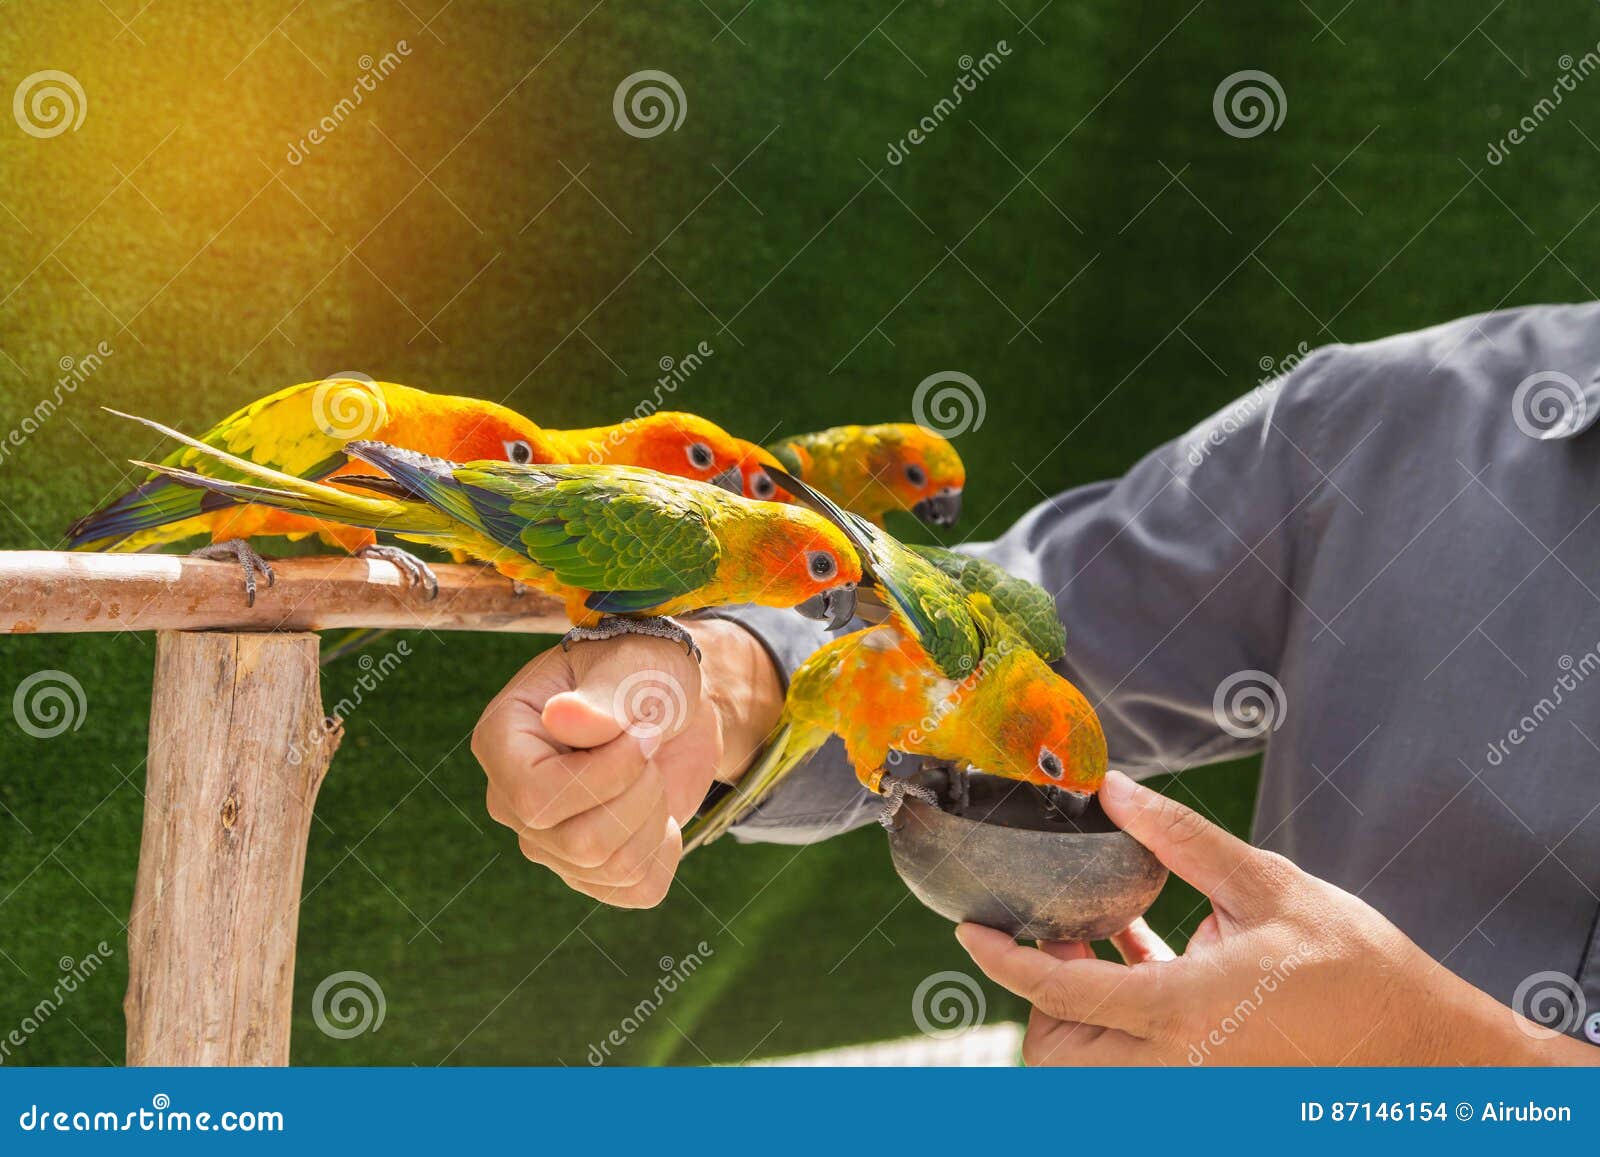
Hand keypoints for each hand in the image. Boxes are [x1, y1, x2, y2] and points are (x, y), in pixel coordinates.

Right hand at [471, 618, 783, 907]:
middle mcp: (511, 800)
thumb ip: (602, 698)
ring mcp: (546, 842)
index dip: (607, 776)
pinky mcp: (587, 870)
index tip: (645, 731)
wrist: (666, 702)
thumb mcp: (633, 668)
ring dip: (656, 815)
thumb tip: (563, 719)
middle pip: (580, 844)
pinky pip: (637, 889)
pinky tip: (658, 811)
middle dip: (641, 794)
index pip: (538, 799)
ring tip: (651, 771)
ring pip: (613, 868)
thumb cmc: (640, 670)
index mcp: (501, 741)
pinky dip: (666, 850)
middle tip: (651, 745)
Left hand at [958, 770, 1599, 1064]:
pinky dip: (1115, 1010)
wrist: (1420, 1045)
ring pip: (1090, 1062)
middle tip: (1057, 928)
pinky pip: (1129, 1055)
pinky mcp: (1203, 1078)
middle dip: (1038, 997)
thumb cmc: (1353, 964)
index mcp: (1183, 1012)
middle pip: (1059, 1050)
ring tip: (1096, 935)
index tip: (970, 929)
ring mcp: (1189, 1080)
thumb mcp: (1267, 884)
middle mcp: (1175, 1062)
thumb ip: (1181, 839)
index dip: (1003, 962)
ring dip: (1075, 1006)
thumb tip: (1115, 791)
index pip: (1060, 997)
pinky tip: (1132, 946)